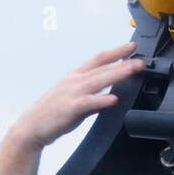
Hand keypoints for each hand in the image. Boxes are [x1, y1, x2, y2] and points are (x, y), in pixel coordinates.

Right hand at [8, 43, 144, 150]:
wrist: (32, 127)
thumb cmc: (52, 113)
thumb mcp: (74, 99)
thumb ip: (92, 96)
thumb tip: (109, 96)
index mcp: (76, 77)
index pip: (99, 59)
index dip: (116, 52)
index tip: (131, 47)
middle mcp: (75, 81)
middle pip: (103, 67)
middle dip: (123, 62)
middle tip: (141, 60)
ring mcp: (73, 94)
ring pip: (99, 80)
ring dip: (118, 74)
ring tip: (133, 70)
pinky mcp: (71, 109)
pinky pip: (89, 103)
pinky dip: (102, 100)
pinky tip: (114, 99)